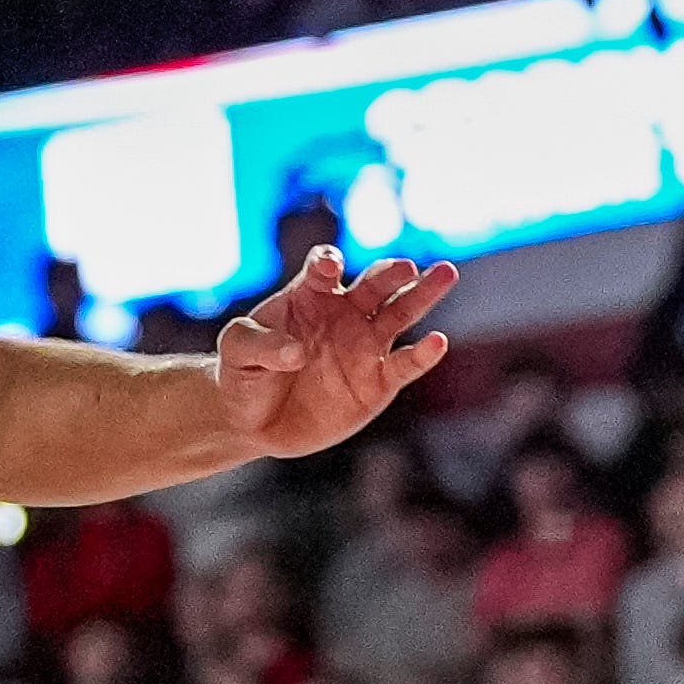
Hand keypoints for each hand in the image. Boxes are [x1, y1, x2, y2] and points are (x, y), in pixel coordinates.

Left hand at [212, 245, 456, 456]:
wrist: (253, 420)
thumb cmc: (243, 373)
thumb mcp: (237, 352)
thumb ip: (260, 344)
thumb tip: (297, 351)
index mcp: (308, 295)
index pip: (323, 269)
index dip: (326, 263)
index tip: (329, 266)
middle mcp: (344, 314)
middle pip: (373, 285)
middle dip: (389, 272)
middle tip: (405, 266)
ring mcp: (364, 347)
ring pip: (400, 314)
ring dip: (422, 294)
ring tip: (446, 273)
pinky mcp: (378, 383)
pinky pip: (405, 365)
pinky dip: (423, 355)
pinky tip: (437, 342)